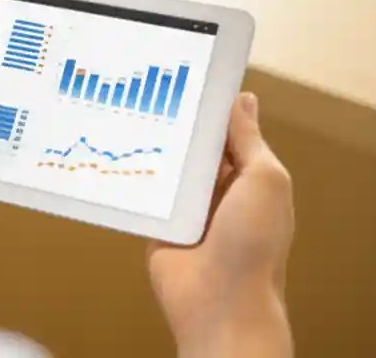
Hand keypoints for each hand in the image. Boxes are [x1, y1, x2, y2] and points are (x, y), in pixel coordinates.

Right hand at [147, 93, 294, 357]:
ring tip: (124, 107)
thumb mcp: (264, 180)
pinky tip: (111, 147)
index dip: (214, 106)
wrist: (219, 303)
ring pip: (168, 165)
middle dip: (178, 122)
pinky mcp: (159, 222)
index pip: (230, 132)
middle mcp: (219, 189)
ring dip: (153, 145)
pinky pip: (145, 191)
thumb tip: (243, 99)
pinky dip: (133, 175)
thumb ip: (248, 140)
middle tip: (146, 84)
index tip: (189, 72)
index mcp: (250, 177)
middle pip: (195, 146)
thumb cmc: (253, 242)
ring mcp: (187, 207)